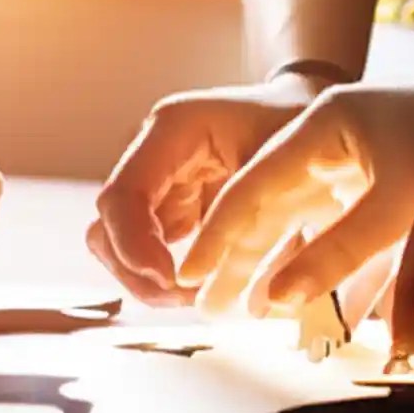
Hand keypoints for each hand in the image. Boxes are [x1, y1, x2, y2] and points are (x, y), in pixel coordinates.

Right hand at [88, 73, 333, 306]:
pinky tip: (200, 287)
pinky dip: (163, 276)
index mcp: (171, 129)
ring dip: (148, 279)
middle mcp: (149, 152)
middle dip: (139, 271)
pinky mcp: (165, 204)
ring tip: (195, 296)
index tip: (170, 281)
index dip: (134, 247)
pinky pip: (143, 249)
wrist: (305, 111)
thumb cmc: (299, 127)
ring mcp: (152, 180)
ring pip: (117, 244)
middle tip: (186, 298)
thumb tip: (253, 301)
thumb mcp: (287, 174)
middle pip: (108, 226)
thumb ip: (262, 229)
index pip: (122, 197)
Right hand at [178, 76, 413, 319]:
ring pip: (290, 220)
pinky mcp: (376, 185)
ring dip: (265, 264)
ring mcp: (351, 161)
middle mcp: (327, 139)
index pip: (250, 185)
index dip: (216, 235)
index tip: (186, 276)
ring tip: (233, 310)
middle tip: (196, 301)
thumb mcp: (404, 201)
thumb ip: (336, 251)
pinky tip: (296, 302)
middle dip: (230, 253)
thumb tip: (274, 299)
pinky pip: (327, 230)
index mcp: (322, 126)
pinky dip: (311, 265)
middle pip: (261, 203)